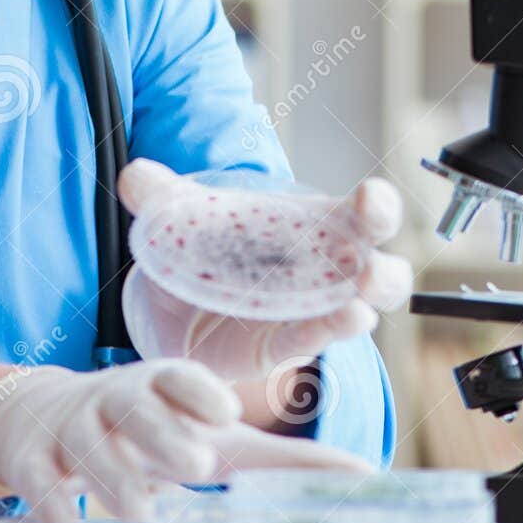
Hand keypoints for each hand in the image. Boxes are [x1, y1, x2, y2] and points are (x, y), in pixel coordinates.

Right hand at [0, 359, 367, 522]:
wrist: (44, 416)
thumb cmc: (151, 430)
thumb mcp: (212, 438)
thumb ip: (283, 458)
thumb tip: (365, 472)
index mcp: (162, 386)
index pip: (179, 376)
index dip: (200, 391)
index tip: (226, 410)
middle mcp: (117, 398)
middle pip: (136, 405)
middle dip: (163, 432)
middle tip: (195, 464)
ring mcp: (71, 424)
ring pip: (88, 442)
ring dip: (114, 474)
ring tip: (141, 510)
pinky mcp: (32, 455)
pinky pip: (39, 472)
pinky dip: (51, 499)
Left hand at [118, 160, 412, 380]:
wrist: (168, 308)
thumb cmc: (199, 247)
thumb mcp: (179, 216)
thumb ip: (158, 195)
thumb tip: (134, 176)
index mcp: (313, 225)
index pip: (362, 213)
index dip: (377, 206)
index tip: (370, 201)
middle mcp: (325, 268)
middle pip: (381, 267)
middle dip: (387, 269)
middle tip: (371, 267)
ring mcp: (309, 311)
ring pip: (361, 310)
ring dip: (366, 305)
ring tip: (359, 300)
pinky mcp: (283, 345)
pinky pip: (309, 341)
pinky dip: (321, 332)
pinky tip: (331, 322)